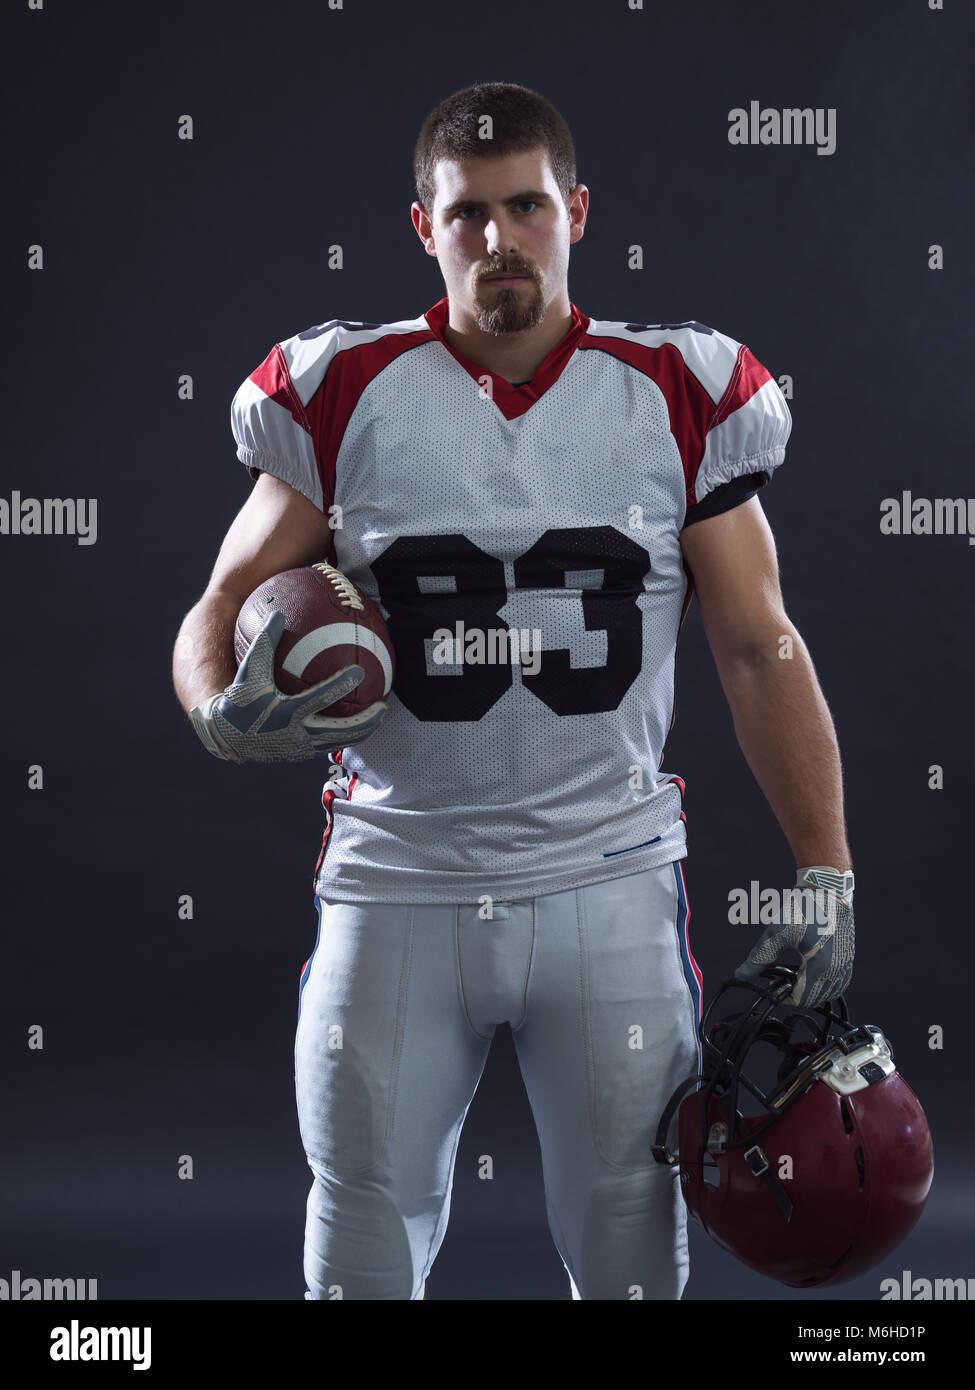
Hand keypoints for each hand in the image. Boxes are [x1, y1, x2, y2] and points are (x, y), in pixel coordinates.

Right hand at [190, 610, 386, 762]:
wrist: (224, 735)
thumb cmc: (237, 699)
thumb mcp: (248, 671)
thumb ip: (264, 642)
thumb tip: (280, 612)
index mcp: (285, 713)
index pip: (319, 698)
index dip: (340, 685)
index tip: (360, 673)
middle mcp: (296, 735)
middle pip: (339, 731)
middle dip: (364, 721)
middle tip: (383, 705)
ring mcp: (300, 749)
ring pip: (338, 742)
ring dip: (360, 731)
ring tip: (378, 717)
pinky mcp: (300, 755)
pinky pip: (328, 745)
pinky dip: (344, 735)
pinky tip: (354, 722)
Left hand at [734, 866, 854, 1005]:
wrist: (827, 888)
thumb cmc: (803, 908)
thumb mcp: (777, 933)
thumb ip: (759, 958)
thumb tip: (740, 975)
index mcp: (821, 966)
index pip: (802, 998)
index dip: (785, 997)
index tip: (774, 988)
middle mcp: (837, 968)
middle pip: (817, 999)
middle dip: (798, 995)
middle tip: (783, 983)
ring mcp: (846, 963)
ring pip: (831, 993)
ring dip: (814, 993)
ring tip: (796, 980)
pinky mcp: (849, 957)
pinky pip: (840, 982)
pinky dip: (827, 985)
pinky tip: (812, 975)